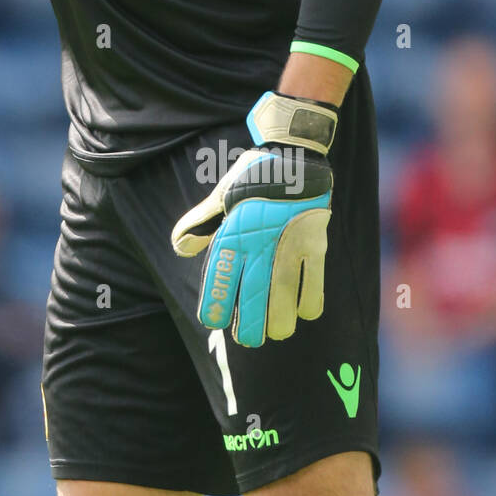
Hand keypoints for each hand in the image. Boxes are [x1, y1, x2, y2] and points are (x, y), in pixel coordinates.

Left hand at [172, 91, 337, 346]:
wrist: (295, 155)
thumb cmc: (253, 176)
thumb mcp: (222, 195)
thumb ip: (201, 223)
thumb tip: (179, 247)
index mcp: (234, 230)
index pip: (221, 276)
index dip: (216, 302)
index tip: (213, 322)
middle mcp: (260, 242)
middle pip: (254, 295)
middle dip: (249, 325)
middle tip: (247, 340)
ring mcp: (290, 245)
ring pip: (284, 296)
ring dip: (280, 321)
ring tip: (275, 334)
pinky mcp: (316, 244)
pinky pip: (315, 284)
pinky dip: (309, 303)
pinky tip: (304, 313)